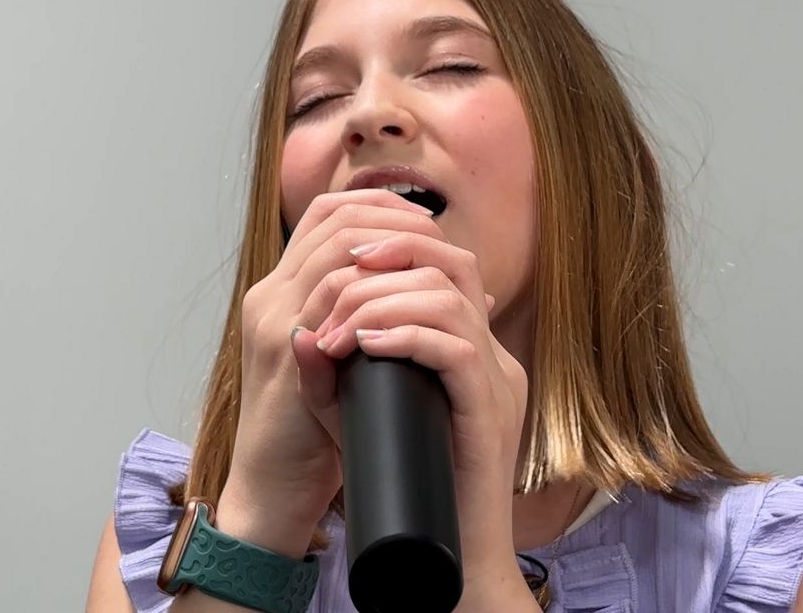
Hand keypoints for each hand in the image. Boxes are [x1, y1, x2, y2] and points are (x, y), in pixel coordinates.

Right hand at [224, 189, 440, 550]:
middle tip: (436, 234)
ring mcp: (273, 319)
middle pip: (333, 220)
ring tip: (432, 259)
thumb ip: (381, 325)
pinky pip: (334, 293)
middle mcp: (269, 296)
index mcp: (281, 293)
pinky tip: (412, 292)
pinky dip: (379, 286)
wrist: (274, 485)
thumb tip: (463, 294)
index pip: (326, 216)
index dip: (377, 206)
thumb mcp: (348, 366)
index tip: (424, 220)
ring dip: (390, 247)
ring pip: (335, 249)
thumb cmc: (317, 431)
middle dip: (392, 219)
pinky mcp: (284, 348)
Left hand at [302, 223, 530, 589]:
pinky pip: (457, 349)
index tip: (344, 262)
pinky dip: (407, 336)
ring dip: (382, 301)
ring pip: (449, 298)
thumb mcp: (365, 419)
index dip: (397, 246)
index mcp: (473, 351)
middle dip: (391, 254)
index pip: (449, 265)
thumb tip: (305, 333)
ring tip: (339, 331)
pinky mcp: (490, 411)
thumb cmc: (408, 488)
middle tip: (339, 280)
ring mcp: (498, 381)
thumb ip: (342, 376)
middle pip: (457, 262)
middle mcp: (493, 357)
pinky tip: (368, 346)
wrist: (455, 556)